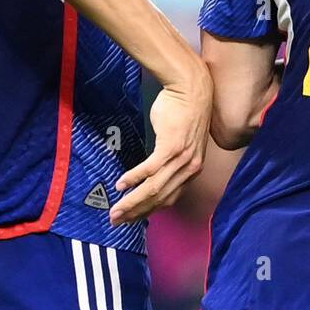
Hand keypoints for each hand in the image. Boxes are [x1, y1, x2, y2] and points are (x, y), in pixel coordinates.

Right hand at [111, 60, 211, 224]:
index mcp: (193, 169)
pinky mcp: (171, 147)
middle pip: (160, 198)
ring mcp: (181, 158)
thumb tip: (154, 171)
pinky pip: (150, 169)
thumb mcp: (182, 142)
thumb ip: (172, 159)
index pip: (170, 199)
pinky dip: (134, 179)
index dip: (149, 211)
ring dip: (132, 201)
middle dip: (136, 213)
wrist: (191, 89)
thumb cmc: (183, 112)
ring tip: (116, 210)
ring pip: (154, 188)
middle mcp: (190, 168)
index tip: (132, 218)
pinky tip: (121, 185)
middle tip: (117, 220)